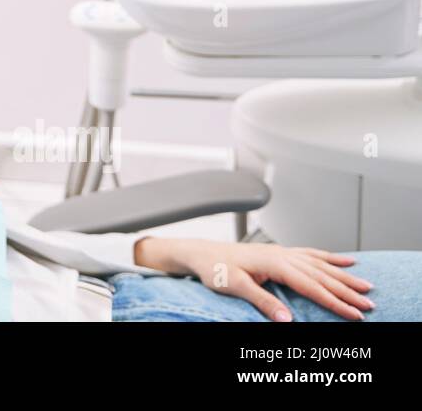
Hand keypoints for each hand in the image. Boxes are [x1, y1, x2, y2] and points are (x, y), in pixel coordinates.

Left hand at [135, 237, 373, 320]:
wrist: (201, 253)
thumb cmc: (214, 269)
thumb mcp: (234, 286)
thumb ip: (262, 301)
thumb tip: (286, 319)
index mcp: (273, 262)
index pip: (311, 285)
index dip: (335, 301)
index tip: (355, 314)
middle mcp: (281, 254)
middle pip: (320, 274)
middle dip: (347, 291)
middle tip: (370, 305)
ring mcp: (281, 252)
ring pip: (319, 264)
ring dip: (343, 276)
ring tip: (366, 285)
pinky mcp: (279, 252)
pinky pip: (310, 254)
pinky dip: (329, 258)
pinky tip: (344, 261)